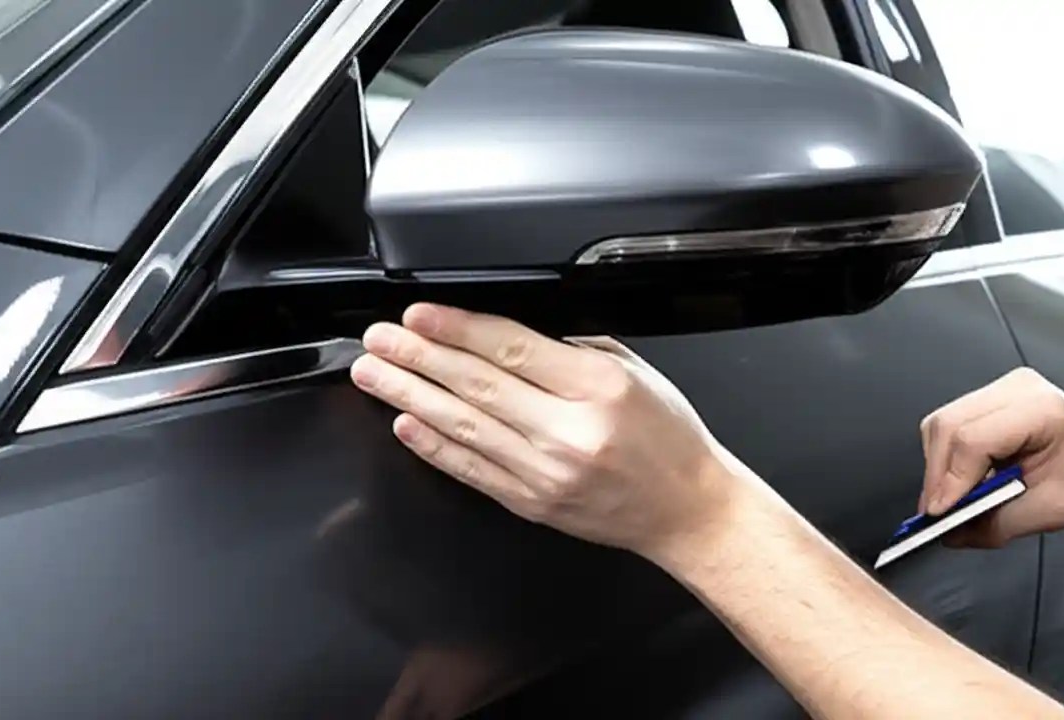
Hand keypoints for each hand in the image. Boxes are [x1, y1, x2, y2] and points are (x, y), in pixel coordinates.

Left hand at [349, 304, 760, 558]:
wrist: (687, 509)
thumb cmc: (667, 438)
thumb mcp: (633, 370)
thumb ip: (570, 348)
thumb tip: (502, 329)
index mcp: (598, 388)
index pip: (512, 349)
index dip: (457, 329)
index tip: (418, 316)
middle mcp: (569, 432)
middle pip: (476, 386)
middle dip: (419, 357)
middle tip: (379, 340)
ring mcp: (546, 473)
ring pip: (464, 427)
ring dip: (410, 396)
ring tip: (376, 374)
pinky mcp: (532, 503)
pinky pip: (471, 470)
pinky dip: (434, 446)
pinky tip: (405, 423)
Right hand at [919, 367, 1063, 547]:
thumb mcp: (1052, 512)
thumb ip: (998, 524)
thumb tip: (953, 533)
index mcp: (1042, 410)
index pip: (973, 439)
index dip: (951, 479)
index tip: (942, 513)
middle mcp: (1016, 389)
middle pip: (947, 425)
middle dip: (938, 474)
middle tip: (941, 512)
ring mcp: (998, 389)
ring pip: (940, 424)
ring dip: (940, 466)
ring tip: (957, 496)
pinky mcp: (986, 398)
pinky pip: (948, 425)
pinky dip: (946, 457)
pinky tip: (964, 478)